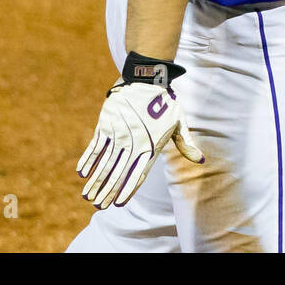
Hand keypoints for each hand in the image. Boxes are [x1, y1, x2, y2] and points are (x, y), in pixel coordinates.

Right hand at [77, 80, 203, 207]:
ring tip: (88, 196)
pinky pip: (95, 145)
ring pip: (105, 162)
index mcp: (151, 145)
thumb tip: (201, 160)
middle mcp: (133, 141)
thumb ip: (186, 144)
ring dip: (96, 180)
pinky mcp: (106, 123)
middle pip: (119, 172)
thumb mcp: (178, 122)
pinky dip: (89, 159)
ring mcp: (118, 132)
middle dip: (108, 190)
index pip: (138, 173)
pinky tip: (82, 173)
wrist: (147, 78)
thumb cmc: (165, 102)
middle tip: (98, 206)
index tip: (118, 203)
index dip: (127, 189)